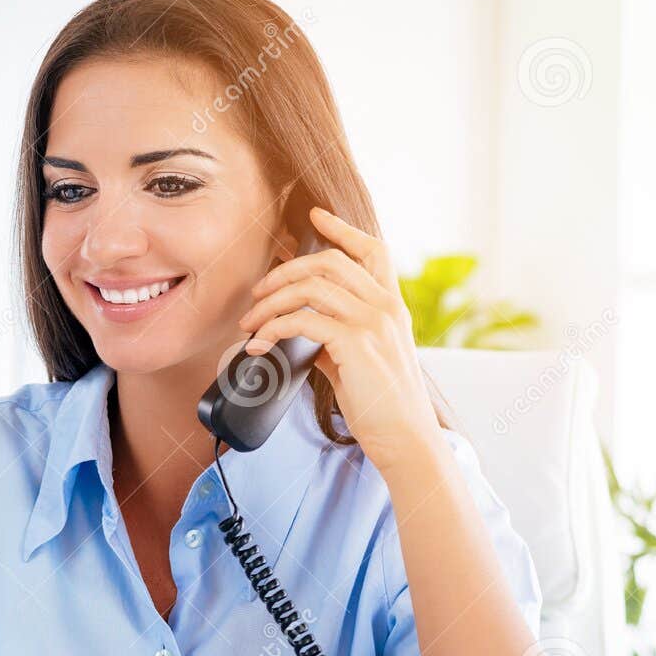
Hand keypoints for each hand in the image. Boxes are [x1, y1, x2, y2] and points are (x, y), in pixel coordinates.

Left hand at [237, 205, 443, 472]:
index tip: (315, 216)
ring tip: (250, 324)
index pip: (373, 250)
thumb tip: (300, 332)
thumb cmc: (383, 407)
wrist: (406, 439)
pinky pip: (303, 320)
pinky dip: (273, 329)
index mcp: (392, 307)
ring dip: (271, 302)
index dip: (343, 229)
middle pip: (329, 262)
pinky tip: (259, 345)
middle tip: (257, 294)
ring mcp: (373, 322)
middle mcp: (386, 307)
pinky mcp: (356, 343)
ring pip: (311, 287)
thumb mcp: (361, 363)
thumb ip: (336, 339)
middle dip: (284, 272)